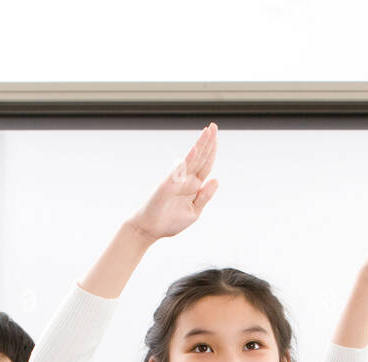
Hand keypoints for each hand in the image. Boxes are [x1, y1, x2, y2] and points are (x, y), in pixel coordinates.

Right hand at [127, 123, 219, 241]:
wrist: (150, 229)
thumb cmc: (170, 222)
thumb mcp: (194, 211)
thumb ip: (205, 196)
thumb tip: (217, 179)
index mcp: (194, 186)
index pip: (206, 165)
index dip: (212, 152)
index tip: (217, 137)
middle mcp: (186, 179)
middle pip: (201, 158)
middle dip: (208, 142)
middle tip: (214, 126)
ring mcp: (177, 180)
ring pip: (192, 159)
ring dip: (201, 144)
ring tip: (208, 130)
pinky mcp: (168, 183)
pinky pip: (180, 169)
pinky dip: (189, 159)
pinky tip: (196, 149)